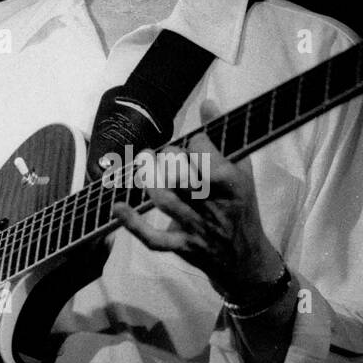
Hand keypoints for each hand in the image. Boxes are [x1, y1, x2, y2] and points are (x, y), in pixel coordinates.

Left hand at [112, 103, 283, 300]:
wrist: (245, 260)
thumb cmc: (242, 209)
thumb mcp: (243, 170)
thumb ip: (224, 135)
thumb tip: (207, 101)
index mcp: (230, 181)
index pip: (201, 149)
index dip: (194, 142)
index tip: (196, 147)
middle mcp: (212, 203)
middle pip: (179, 171)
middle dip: (168, 157)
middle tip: (167, 157)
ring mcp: (195, 226)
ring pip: (163, 199)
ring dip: (149, 178)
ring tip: (145, 165)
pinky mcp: (181, 246)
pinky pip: (153, 237)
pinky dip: (133, 224)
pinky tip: (117, 207)